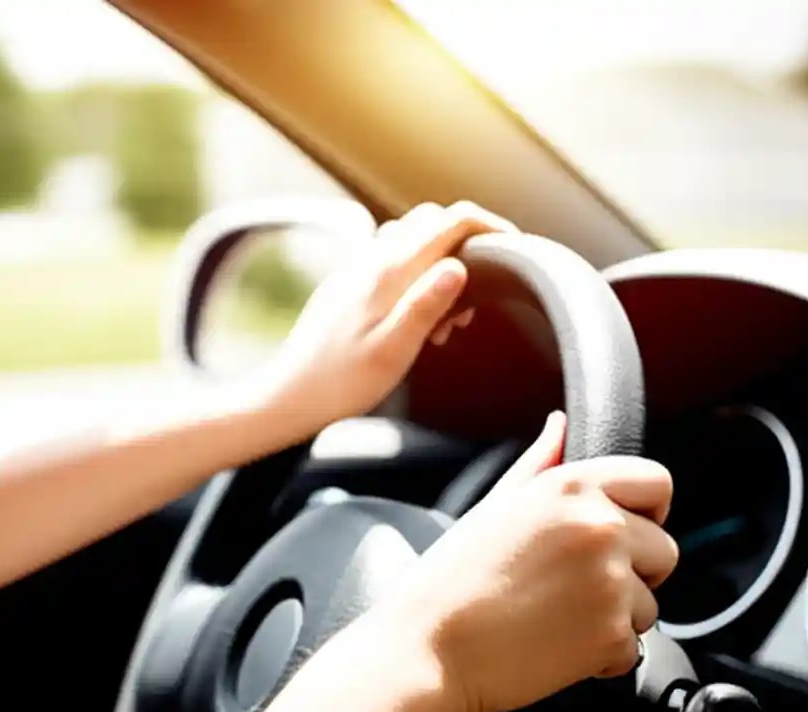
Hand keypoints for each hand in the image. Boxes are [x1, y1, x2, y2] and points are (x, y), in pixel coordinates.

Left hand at [262, 201, 515, 426]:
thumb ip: (427, 305)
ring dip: (443, 264)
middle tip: (481, 296)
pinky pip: (395, 261)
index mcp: (390, 271)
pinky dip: (420, 277)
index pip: (451, 221)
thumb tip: (460, 266)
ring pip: (415, 241)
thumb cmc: (343, 381)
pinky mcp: (350, 284)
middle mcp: (373, 259)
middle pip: (434, 221)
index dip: (491, 226)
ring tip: (450, 321)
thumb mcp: (394, 350)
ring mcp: (359, 268)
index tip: (516, 251)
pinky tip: (421, 324)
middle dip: (469, 245)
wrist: (291, 394)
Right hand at [370, 412, 678, 711]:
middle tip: (575, 586)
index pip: (657, 482)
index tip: (624, 533)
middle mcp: (600, 526)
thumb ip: (540, 463)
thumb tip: (561, 426)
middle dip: (632, 572)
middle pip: (663, 549)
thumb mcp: (495, 505)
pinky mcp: (612, 633)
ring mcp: (611, 580)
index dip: (646, 511)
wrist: (430, 647)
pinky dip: (602, 655)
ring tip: (555, 616)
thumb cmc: (452, 579)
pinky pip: (633, 647)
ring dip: (614, 616)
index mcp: (572, 486)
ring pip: (649, 602)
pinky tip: (556, 645)